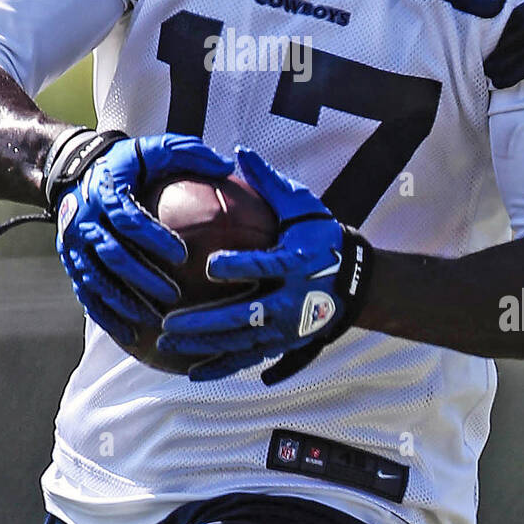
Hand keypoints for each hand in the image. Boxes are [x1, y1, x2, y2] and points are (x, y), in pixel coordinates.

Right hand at [56, 133, 232, 350]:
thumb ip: (188, 154)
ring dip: (125, 302)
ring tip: (155, 320)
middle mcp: (85, 220)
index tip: (182, 255)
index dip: (154, 237)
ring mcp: (74, 244)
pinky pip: (87, 294)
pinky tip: (130, 334)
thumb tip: (227, 165)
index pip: (130, 218)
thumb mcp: (154, 149)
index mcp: (107, 191)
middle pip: (113, 254)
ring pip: (97, 279)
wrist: (74, 169)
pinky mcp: (70, 262)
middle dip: (143, 278)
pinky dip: (106, 315)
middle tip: (174, 295)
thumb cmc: (127, 161)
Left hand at [157, 147, 370, 382]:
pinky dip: (223, 367)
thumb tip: (239, 151)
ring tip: (168, 342)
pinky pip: (250, 359)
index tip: (210, 266)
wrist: (355, 279)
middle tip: (169, 321)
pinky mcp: (284, 343)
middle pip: (245, 316)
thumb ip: (269, 183)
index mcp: (297, 262)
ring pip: (241, 342)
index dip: (240, 268)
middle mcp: (293, 301)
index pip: (265, 266)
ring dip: (204, 344)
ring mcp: (288, 328)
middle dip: (206, 322)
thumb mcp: (301, 206)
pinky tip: (192, 372)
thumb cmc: (321, 235)